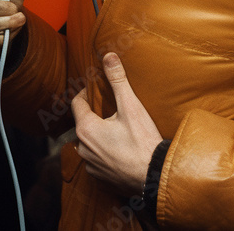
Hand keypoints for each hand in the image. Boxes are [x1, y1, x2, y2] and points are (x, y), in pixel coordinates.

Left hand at [71, 52, 163, 195]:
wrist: (156, 177)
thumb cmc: (143, 142)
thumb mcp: (131, 107)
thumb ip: (118, 80)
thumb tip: (109, 56)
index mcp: (86, 129)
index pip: (77, 103)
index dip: (86, 93)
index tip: (96, 89)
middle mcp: (82, 148)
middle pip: (83, 123)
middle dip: (94, 114)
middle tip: (110, 109)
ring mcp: (90, 165)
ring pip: (89, 143)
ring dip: (99, 135)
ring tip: (116, 129)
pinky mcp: (99, 178)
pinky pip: (97, 159)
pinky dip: (104, 152)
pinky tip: (120, 149)